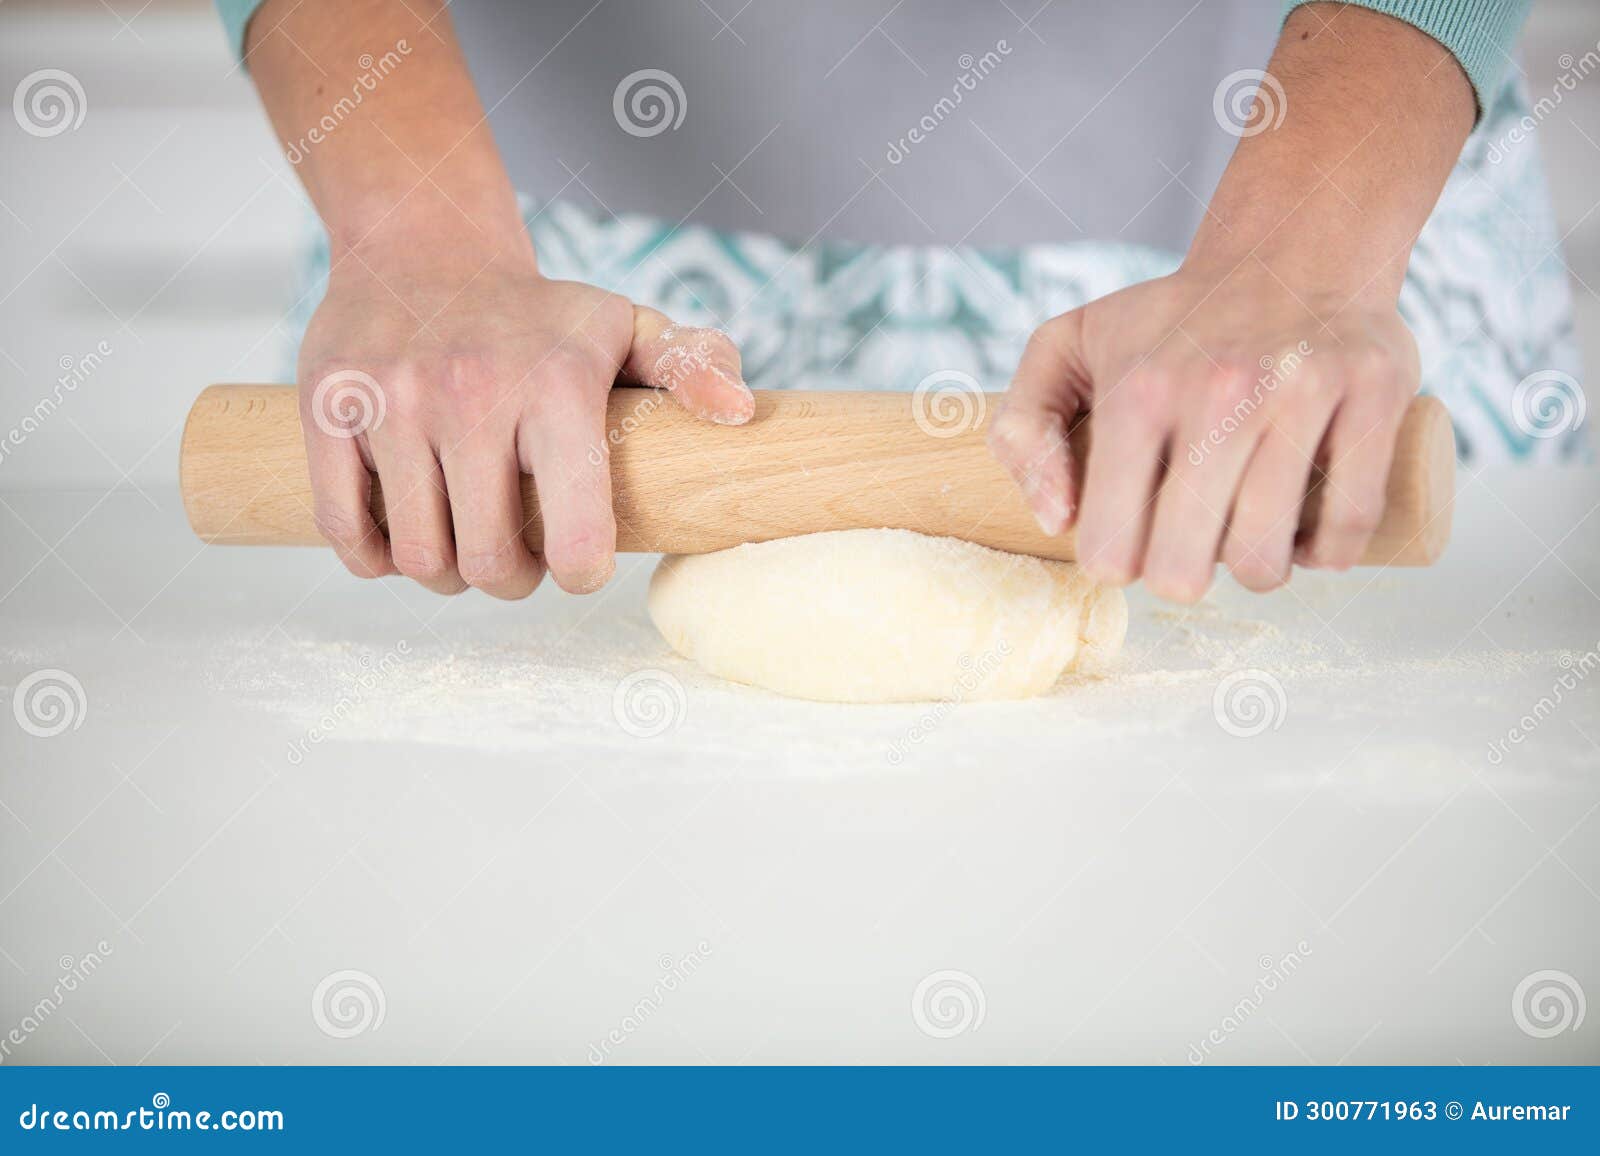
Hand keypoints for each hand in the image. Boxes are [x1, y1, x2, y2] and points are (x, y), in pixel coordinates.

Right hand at [298, 238, 750, 597]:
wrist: (423, 246)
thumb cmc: (538, 314)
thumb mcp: (624, 326)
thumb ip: (689, 367)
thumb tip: (741, 413)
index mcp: (556, 384)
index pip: (573, 532)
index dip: (581, 572)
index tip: (580, 564)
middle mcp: (470, 390)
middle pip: (486, 561)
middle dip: (511, 582)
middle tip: (520, 564)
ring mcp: (391, 399)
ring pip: (416, 556)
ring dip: (446, 576)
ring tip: (466, 546)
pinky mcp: (328, 407)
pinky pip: (343, 529)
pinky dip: (375, 557)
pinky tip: (405, 536)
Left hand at [988, 261, 1417, 601]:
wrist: (1290, 246)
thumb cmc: (1170, 321)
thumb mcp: (1067, 346)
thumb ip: (1022, 429)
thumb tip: (1054, 520)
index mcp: (1136, 392)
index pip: (1110, 546)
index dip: (1115, 564)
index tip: (1128, 543)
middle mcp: (1219, 393)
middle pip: (1186, 567)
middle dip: (1182, 577)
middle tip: (1189, 546)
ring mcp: (1302, 393)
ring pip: (1267, 557)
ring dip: (1255, 571)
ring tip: (1247, 538)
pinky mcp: (1374, 394)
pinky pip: (1351, 524)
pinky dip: (1328, 552)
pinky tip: (1307, 535)